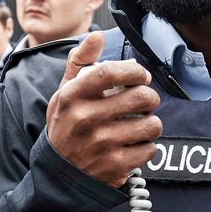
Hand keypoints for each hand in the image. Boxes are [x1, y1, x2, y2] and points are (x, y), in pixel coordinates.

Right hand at [45, 31, 161, 187]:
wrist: (58, 174)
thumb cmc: (66, 126)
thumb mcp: (64, 93)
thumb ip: (80, 63)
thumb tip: (97, 36)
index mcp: (72, 96)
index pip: (110, 72)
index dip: (134, 70)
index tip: (140, 75)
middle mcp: (85, 119)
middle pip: (140, 97)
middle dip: (150, 97)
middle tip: (146, 101)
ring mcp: (101, 144)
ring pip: (151, 124)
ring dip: (151, 123)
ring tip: (141, 124)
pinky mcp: (115, 165)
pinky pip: (150, 149)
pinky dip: (147, 146)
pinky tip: (134, 145)